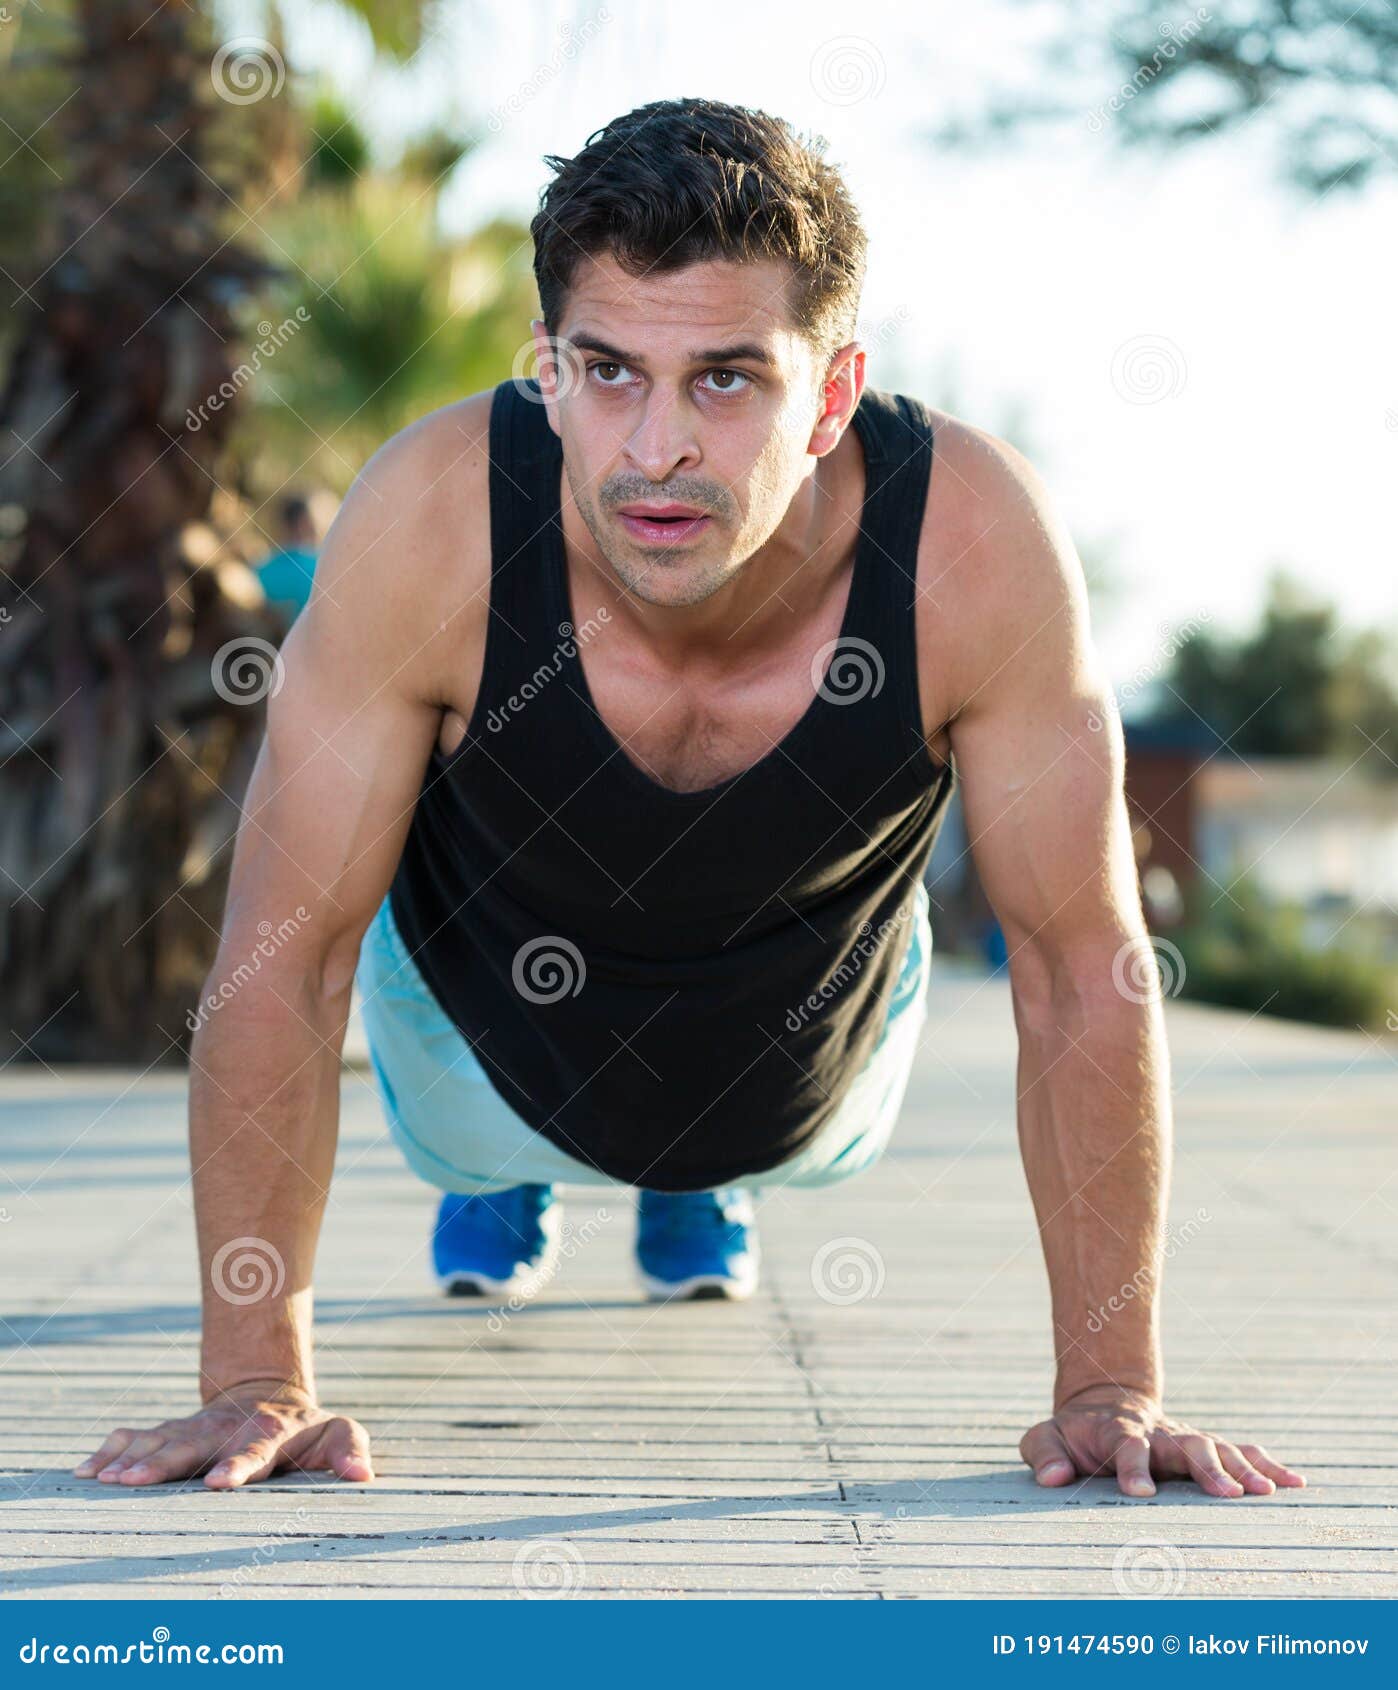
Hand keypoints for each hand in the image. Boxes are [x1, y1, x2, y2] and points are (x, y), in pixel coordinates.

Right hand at [73, 1385, 373, 1489]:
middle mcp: (225, 1429)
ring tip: (101, 1479)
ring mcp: (195, 1428)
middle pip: (192, 1445)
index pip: (254, 1451)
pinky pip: (138, 1438)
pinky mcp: (173, 1432)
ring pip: (160, 1440)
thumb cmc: (307, 1426)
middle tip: (129, 1482)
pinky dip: (111, 1450)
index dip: (238, 1466)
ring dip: (129, 1459)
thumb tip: (365, 1477)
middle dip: (161, 1464)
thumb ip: (352, 1450)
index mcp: (267, 1434)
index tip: (219, 1484)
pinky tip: (85, 1470)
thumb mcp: (339, 1432)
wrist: (269, 1391)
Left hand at [1020, 1385, 1305, 1498]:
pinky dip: (1267, 1464)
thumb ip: (1045, 1454)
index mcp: (1117, 1432)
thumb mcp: (1047, 1438)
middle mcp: (1159, 1434)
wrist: (1104, 1403)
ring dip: (1243, 1469)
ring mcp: (1185, 1438)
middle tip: (1229, 1495)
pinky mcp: (1205, 1448)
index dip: (1134, 1468)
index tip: (1140, 1494)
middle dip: (1207, 1468)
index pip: (1127, 1447)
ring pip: (1218, 1448)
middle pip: (1186, 1446)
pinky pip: (1241, 1452)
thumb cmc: (1073, 1433)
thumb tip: (1053, 1479)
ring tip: (1267, 1493)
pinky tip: (1295, 1483)